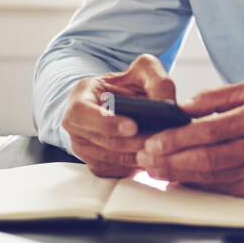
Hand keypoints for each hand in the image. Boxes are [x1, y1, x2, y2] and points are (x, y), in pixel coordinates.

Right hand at [60, 54, 176, 177]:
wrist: (121, 103)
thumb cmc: (128, 86)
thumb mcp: (143, 70)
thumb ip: (156, 79)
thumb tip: (167, 101)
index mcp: (80, 97)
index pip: (81, 113)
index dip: (106, 123)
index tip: (133, 126)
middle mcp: (76, 126)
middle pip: (102, 141)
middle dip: (132, 143)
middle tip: (157, 140)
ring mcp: (84, 148)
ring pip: (110, 160)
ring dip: (136, 156)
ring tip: (160, 148)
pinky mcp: (96, 165)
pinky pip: (115, 172)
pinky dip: (135, 167)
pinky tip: (152, 156)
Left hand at [134, 81, 243, 196]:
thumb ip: (217, 98)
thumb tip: (183, 108)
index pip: (211, 131)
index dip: (178, 139)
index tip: (155, 141)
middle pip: (208, 159)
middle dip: (171, 160)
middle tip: (146, 158)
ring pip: (212, 178)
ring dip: (178, 175)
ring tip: (154, 169)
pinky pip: (221, 190)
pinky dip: (195, 185)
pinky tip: (177, 179)